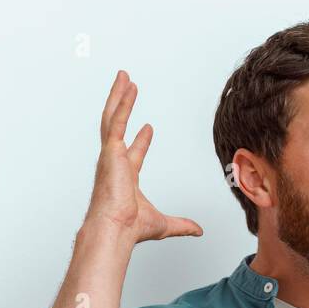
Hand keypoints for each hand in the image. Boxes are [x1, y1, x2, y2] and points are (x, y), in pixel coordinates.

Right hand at [84, 70, 203, 241]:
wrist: (115, 230)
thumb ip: (182, 225)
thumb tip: (198, 230)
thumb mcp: (163, 224)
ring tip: (124, 77)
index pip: (134, 153)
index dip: (141, 141)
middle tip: (127, 88)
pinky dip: (121, 102)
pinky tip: (127, 87)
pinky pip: (115, 120)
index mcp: (125, 177)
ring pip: (112, 117)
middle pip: (117, 127)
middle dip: (122, 107)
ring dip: (118, 96)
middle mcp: (115, 163)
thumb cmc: (130, 229)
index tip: (148, 128)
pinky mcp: (109, 150)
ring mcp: (110, 155)